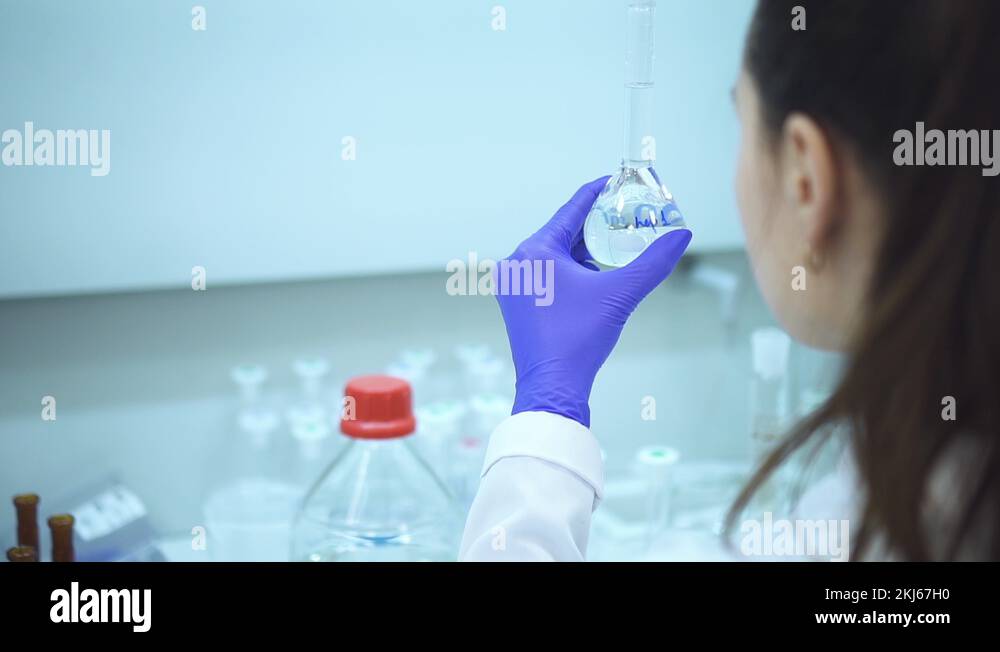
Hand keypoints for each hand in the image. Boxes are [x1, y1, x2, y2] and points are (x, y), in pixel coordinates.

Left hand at [496, 176, 691, 427]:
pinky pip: (547, 275)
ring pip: (555, 255)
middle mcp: (517, 263)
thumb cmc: (578, 340)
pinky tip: (593, 277)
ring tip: (614, 246)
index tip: (618, 181)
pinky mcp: (517, 305)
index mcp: (534, 251)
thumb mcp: (621, 294)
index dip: (598, 193)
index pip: (571, 210)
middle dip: (595, 224)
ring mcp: (514, 286)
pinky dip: (570, 271)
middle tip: (624, 215)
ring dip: (583, 250)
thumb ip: (654, 262)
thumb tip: (682, 236)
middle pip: (563, 232)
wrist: (552, 388)